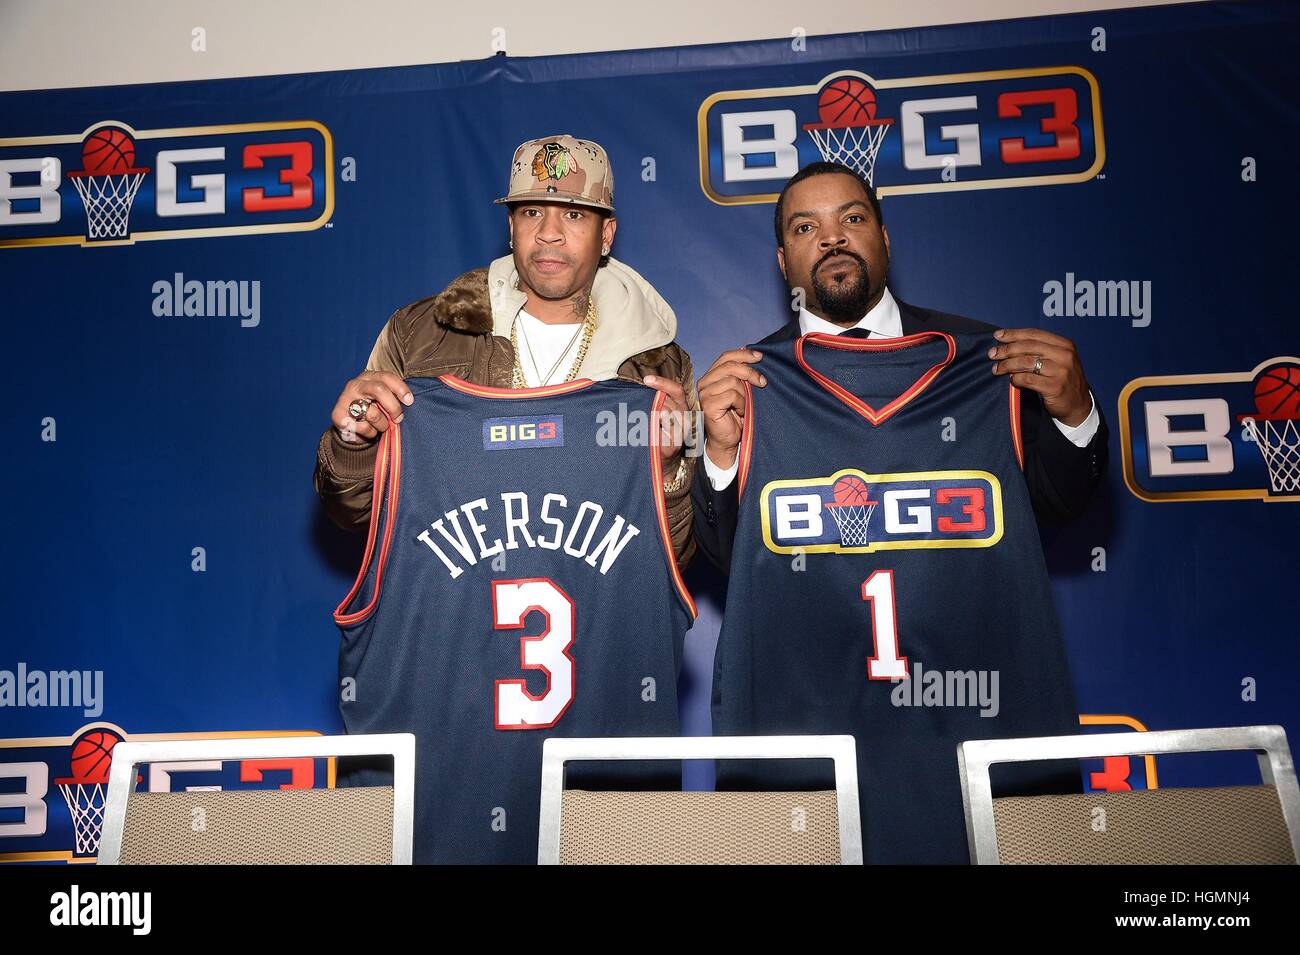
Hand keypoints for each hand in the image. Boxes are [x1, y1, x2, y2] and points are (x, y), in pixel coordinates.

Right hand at [330, 371, 412, 443]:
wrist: (350, 426)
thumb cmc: (373, 409)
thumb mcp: (383, 400)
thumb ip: (393, 397)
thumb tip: (408, 401)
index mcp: (368, 377)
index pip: (386, 376)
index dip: (400, 388)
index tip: (409, 401)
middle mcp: (355, 385)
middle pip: (379, 390)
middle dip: (393, 407)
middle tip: (399, 418)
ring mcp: (345, 400)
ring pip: (373, 414)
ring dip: (382, 424)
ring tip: (381, 426)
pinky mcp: (339, 416)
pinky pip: (364, 427)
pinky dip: (371, 433)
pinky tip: (368, 431)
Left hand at [643, 374, 688, 461]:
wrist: (659, 459)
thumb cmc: (657, 433)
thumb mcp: (657, 413)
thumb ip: (656, 401)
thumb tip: (645, 385)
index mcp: (681, 406)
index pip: (676, 390)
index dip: (662, 382)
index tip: (647, 379)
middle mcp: (685, 416)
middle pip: (668, 401)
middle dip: (654, 404)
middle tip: (645, 413)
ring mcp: (682, 429)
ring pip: (666, 413)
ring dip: (653, 416)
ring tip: (650, 423)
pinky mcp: (676, 441)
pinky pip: (664, 428)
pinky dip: (655, 427)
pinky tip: (651, 430)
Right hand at [696, 348, 766, 468]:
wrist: (728, 440)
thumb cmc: (736, 416)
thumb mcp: (741, 391)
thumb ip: (742, 375)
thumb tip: (754, 356)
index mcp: (712, 376)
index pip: (726, 357)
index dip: (743, 354)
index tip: (760, 357)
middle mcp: (705, 383)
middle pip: (730, 366)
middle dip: (750, 372)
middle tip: (763, 382)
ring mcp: (705, 394)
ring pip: (732, 381)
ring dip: (745, 394)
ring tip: (746, 405)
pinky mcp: (708, 405)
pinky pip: (731, 395)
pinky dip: (741, 403)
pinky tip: (741, 411)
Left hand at [988, 328, 1090, 426]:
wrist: (1078, 404)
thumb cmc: (1062, 380)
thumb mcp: (1058, 359)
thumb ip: (1040, 350)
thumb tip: (1008, 343)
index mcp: (1064, 344)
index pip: (1034, 334)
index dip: (1014, 334)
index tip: (997, 335)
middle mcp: (1064, 355)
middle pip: (1028, 347)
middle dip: (1006, 349)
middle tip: (992, 354)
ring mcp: (1061, 371)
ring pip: (1026, 362)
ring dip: (1007, 365)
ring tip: (996, 369)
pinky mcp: (1055, 386)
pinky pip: (1028, 379)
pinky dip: (1016, 379)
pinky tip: (1011, 380)